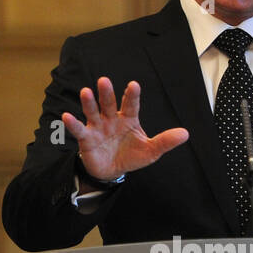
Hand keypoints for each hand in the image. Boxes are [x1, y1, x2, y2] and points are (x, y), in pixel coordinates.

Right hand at [62, 78, 189, 181]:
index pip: (131, 105)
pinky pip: (79, 130)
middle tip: (104, 81)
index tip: (133, 85)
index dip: (131, 95)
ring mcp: (98, 127)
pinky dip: (73, 124)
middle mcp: (112, 119)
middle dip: (106, 93)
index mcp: (128, 119)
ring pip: (93, 112)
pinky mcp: (86, 139)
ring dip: (89, 102)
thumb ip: (165, 141)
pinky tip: (67, 116)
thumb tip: (185, 134)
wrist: (112, 171)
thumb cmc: (131, 155)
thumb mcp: (150, 151)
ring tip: (85, 92)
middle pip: (109, 103)